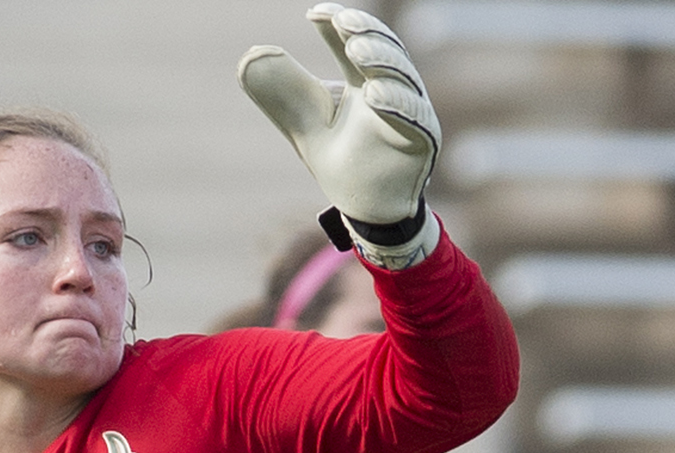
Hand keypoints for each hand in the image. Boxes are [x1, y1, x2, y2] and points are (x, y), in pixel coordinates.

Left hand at [239, 4, 440, 266]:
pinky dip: (398, 104)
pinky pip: (415, 118)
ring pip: (404, 79)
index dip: (340, 23)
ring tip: (356, 49)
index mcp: (364, 80)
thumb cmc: (341, 162)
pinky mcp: (422, 142)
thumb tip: (251, 57)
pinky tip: (375, 94)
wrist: (365, 210)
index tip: (315, 13)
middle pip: (386, 52)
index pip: (356, 42)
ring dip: (382, 60)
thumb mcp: (303, 124)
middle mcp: (392, 90)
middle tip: (343, 23)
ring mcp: (411, 114)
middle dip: (367, 33)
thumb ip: (282, 92)